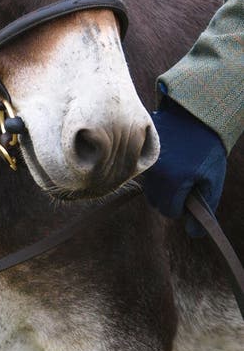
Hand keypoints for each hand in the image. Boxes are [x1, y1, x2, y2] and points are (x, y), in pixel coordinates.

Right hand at [143, 96, 226, 236]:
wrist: (196, 115)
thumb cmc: (208, 151)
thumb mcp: (212, 181)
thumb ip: (205, 211)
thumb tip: (194, 235)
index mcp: (172, 182)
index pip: (168, 211)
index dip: (182, 207)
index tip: (190, 192)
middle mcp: (153, 172)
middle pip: (155, 200)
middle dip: (169, 196)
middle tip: (184, 181)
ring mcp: (143, 158)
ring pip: (147, 185)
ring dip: (159, 183)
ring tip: (175, 167)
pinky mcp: (138, 147)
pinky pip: (142, 168)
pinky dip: (152, 168)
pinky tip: (166, 156)